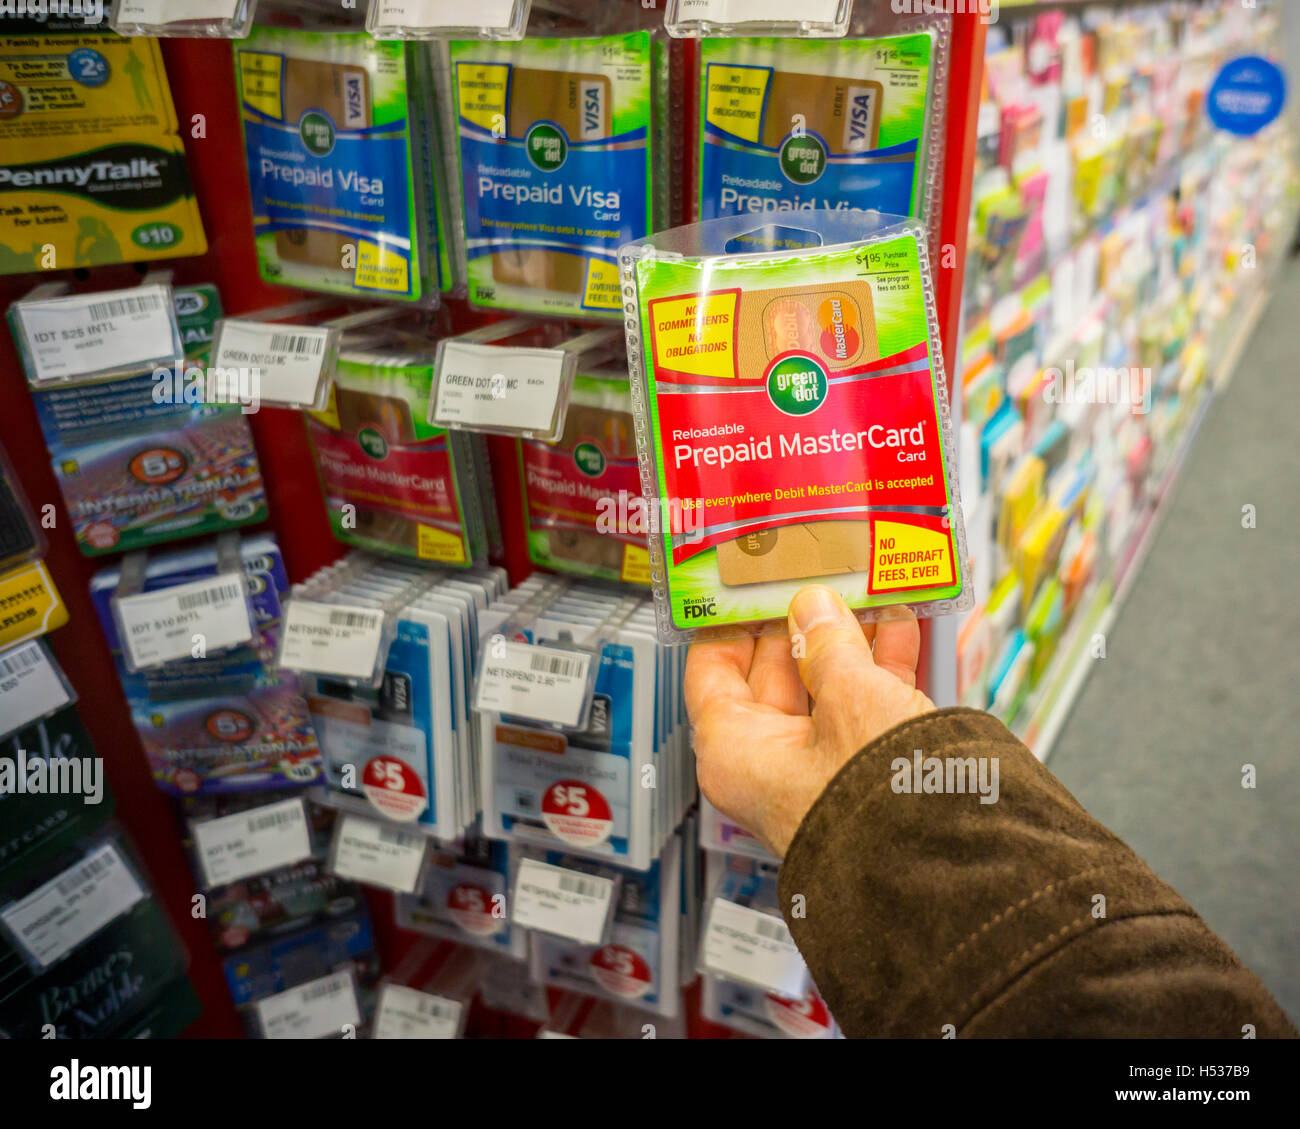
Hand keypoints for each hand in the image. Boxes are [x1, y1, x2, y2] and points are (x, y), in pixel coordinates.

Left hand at [686, 585, 934, 856]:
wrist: (954, 874)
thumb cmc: (879, 812)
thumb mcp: (851, 698)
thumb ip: (829, 643)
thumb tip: (814, 609)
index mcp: (736, 753)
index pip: (712, 670)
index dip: (731, 619)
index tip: (749, 582)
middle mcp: (771, 767)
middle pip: (774, 674)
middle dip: (802, 623)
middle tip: (817, 577)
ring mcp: (820, 773)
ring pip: (825, 689)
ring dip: (847, 640)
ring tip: (865, 592)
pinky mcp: (865, 778)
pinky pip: (863, 710)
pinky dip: (880, 668)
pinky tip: (899, 629)